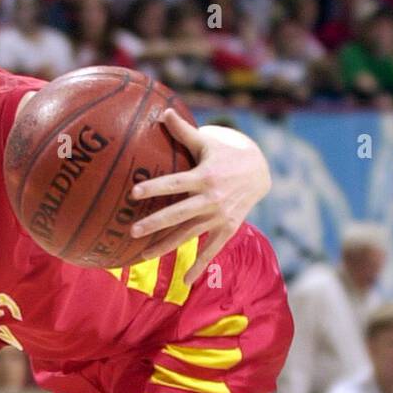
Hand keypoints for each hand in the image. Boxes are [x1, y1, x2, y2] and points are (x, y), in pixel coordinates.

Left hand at [128, 110, 270, 283]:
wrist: (259, 171)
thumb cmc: (226, 152)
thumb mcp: (207, 141)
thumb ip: (183, 131)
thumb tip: (162, 112)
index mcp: (204, 176)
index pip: (175, 183)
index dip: (155, 187)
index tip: (134, 192)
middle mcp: (211, 199)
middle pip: (178, 213)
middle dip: (155, 223)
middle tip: (132, 230)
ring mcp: (219, 216)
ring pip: (189, 233)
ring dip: (166, 245)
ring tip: (143, 255)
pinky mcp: (227, 228)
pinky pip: (211, 250)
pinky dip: (200, 265)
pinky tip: (185, 281)